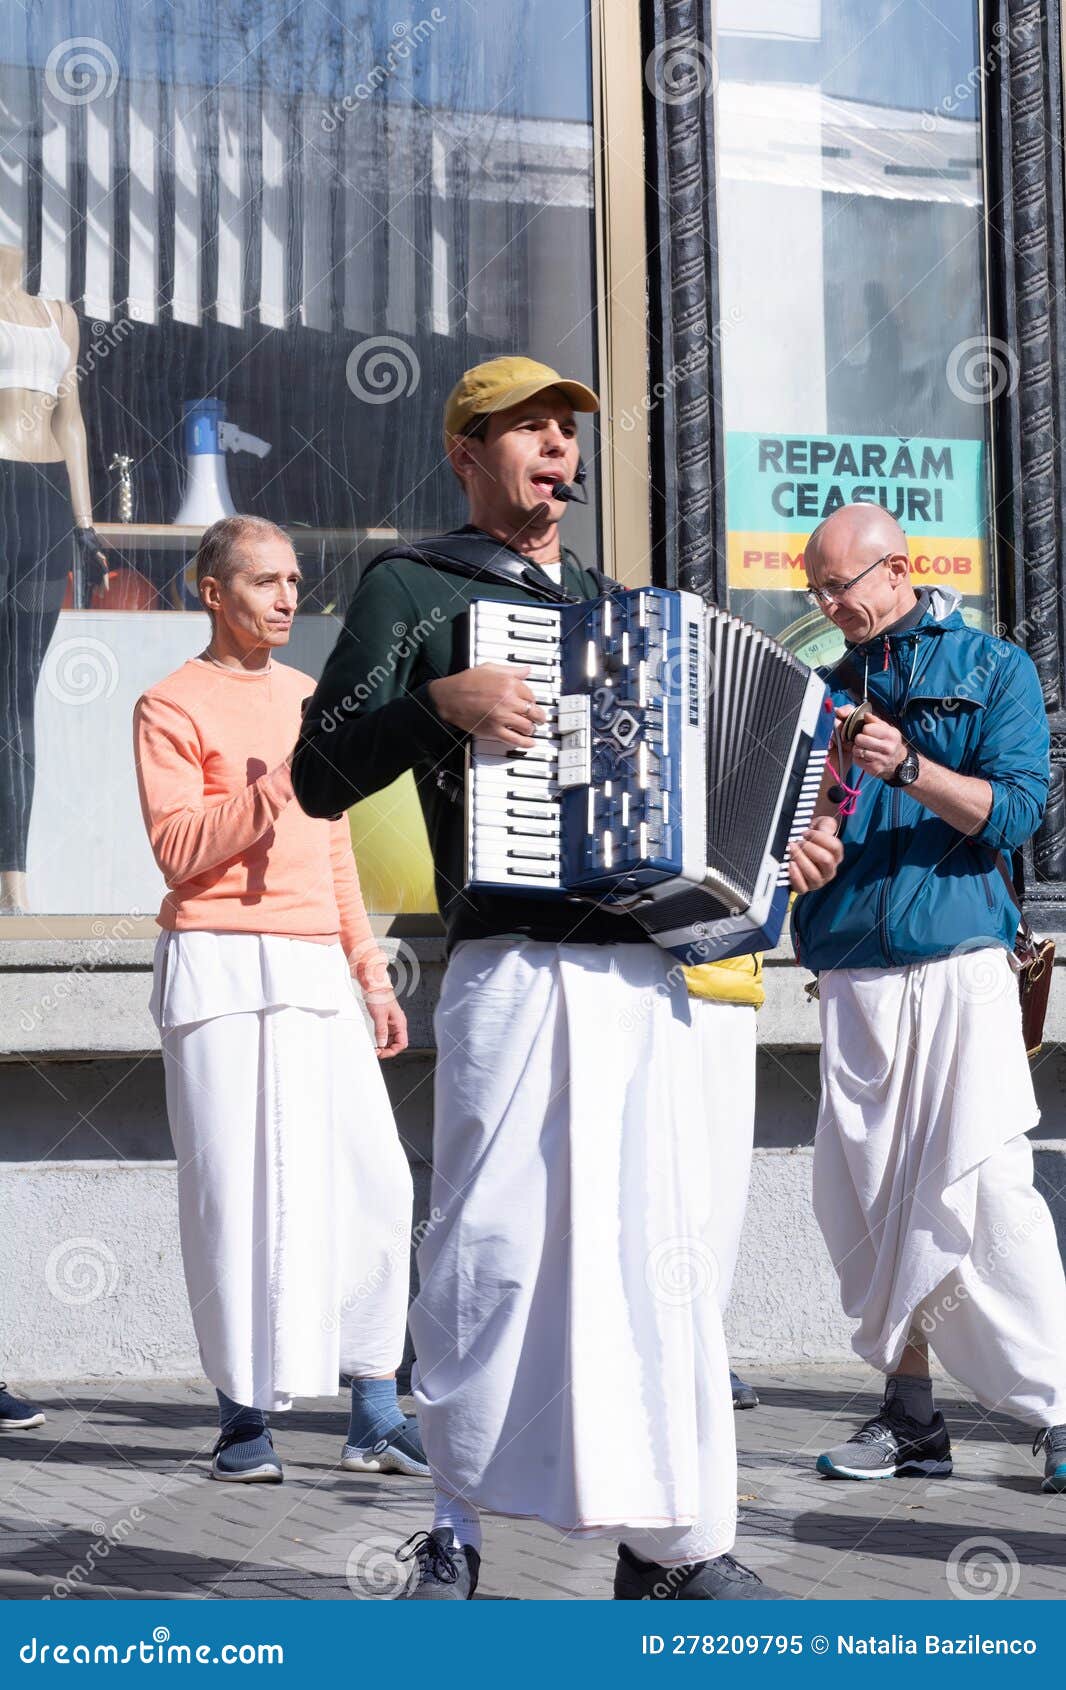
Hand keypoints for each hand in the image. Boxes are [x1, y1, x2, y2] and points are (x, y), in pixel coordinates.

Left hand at [75, 525, 112, 592]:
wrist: (83, 536)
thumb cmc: (87, 541)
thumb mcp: (92, 546)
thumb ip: (97, 553)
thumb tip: (103, 558)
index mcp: (100, 562)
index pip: (104, 574)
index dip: (105, 582)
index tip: (106, 589)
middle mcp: (99, 565)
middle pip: (101, 578)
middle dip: (101, 587)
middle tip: (101, 596)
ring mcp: (94, 566)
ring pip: (97, 578)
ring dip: (97, 586)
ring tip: (96, 594)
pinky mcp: (89, 566)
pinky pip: (92, 576)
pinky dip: (91, 581)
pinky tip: (89, 586)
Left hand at [367, 992, 407, 1058]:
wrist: (374, 986)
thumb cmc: (380, 996)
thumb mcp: (379, 1016)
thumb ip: (381, 1032)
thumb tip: (382, 1044)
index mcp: (400, 1023)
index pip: (402, 1044)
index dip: (392, 1051)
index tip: (382, 1053)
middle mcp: (398, 1024)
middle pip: (397, 1043)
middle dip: (387, 1049)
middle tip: (377, 1052)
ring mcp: (392, 1022)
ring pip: (391, 1040)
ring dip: (384, 1045)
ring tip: (375, 1047)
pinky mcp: (385, 1021)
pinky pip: (385, 1034)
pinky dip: (380, 1039)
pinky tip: (375, 1041)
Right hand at [428, 664, 545, 748]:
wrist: (449, 697)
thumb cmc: (466, 682)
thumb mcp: (490, 668)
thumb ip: (511, 671)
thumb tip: (526, 670)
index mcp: (509, 684)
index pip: (531, 695)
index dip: (532, 700)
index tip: (531, 703)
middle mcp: (508, 700)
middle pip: (533, 712)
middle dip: (538, 716)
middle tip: (539, 718)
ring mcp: (502, 717)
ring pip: (527, 727)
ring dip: (531, 729)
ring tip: (530, 729)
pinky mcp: (494, 730)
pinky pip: (515, 740)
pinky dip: (525, 743)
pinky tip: (529, 743)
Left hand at [788, 814, 843, 892]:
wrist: (799, 848)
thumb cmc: (811, 837)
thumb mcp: (821, 826)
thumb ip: (826, 825)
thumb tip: (824, 830)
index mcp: (836, 855)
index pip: (835, 847)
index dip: (820, 837)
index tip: (806, 832)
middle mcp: (830, 870)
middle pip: (826, 860)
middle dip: (809, 848)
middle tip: (798, 842)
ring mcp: (818, 881)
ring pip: (814, 875)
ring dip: (801, 860)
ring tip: (792, 850)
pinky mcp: (805, 888)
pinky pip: (802, 888)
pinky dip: (795, 876)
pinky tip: (790, 864)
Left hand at [835, 704, 905, 780]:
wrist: (899, 763)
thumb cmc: (890, 743)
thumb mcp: (888, 729)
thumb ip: (876, 721)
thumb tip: (865, 714)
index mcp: (891, 734)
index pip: (867, 728)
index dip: (864, 729)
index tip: (867, 732)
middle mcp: (887, 747)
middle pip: (860, 739)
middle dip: (859, 739)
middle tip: (863, 740)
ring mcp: (880, 759)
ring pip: (857, 750)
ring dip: (857, 748)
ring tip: (863, 748)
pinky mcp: (874, 768)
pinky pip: (857, 760)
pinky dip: (857, 757)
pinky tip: (864, 756)